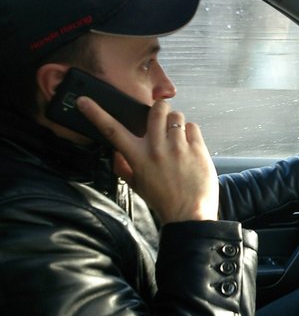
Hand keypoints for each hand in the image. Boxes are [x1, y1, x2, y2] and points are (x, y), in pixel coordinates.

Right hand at [77, 97, 218, 223]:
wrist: (189, 214)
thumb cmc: (164, 201)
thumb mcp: (137, 185)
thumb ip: (124, 167)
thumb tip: (116, 153)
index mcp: (138, 158)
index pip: (112, 130)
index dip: (96, 114)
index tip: (84, 101)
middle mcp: (156, 149)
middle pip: (155, 110)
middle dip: (159, 109)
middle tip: (161, 119)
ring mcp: (178, 147)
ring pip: (176, 115)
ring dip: (176, 122)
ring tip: (178, 138)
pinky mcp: (197, 149)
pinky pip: (192, 126)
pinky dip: (191, 132)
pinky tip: (189, 146)